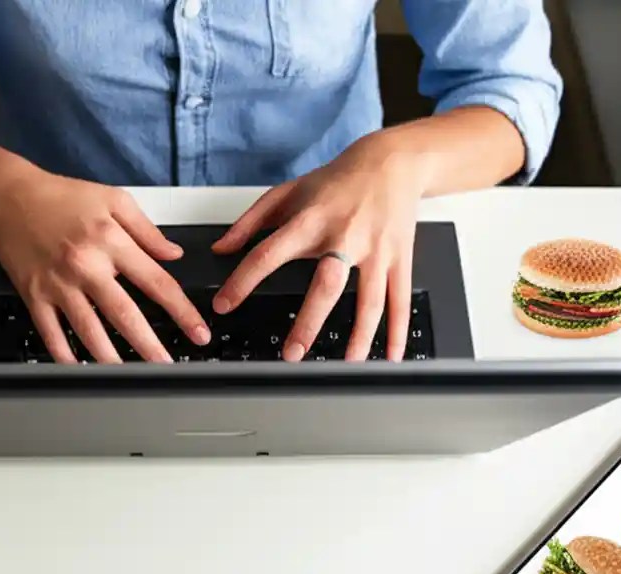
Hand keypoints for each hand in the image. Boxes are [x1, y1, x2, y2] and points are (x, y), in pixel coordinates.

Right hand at [0, 164, 209, 362]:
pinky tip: (80, 369)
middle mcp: (86, 265)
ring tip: (131, 376)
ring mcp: (59, 284)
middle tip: (168, 366)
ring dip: (112, 358)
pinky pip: (51, 333)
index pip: (156, 282)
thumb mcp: (113, 199)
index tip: (197, 331)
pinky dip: (65, 355)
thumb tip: (173, 254)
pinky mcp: (34, 295)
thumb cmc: (60, 196)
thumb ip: (147, 229)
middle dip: (150, 345)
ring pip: (89, 330)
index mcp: (110, 241)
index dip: (181, 311)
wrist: (8, 196)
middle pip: (125, 314)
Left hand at [211, 131, 431, 361]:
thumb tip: (220, 249)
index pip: (269, 254)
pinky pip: (399, 300)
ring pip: (370, 299)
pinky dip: (397, 331)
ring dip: (360, 335)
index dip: (243, 280)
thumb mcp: (286, 193)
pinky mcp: (400, 258)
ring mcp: (376, 250)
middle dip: (309, 322)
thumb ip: (249, 222)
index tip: (225, 305)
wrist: (390, 164)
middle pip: (327, 285)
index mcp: (310, 220)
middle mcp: (344, 236)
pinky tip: (390, 354)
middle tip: (292, 353)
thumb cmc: (335, 181)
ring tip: (347, 363)